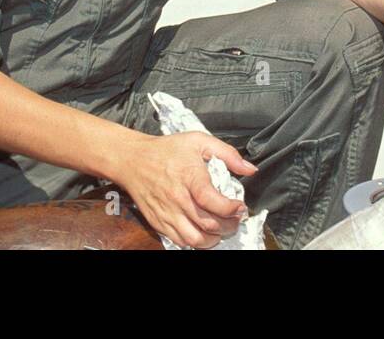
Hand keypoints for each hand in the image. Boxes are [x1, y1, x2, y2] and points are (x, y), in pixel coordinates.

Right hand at [116, 132, 257, 247]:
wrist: (133, 160)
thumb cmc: (167, 150)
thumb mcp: (199, 141)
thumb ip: (228, 154)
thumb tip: (250, 169)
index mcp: (189, 177)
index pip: (213, 202)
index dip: (231, 209)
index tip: (240, 207)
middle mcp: (178, 198)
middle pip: (208, 223)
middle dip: (229, 225)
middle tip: (236, 219)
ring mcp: (167, 213)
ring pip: (195, 239)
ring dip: (213, 238)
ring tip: (221, 229)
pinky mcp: (159, 222)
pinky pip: (180, 241)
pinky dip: (196, 242)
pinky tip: (203, 232)